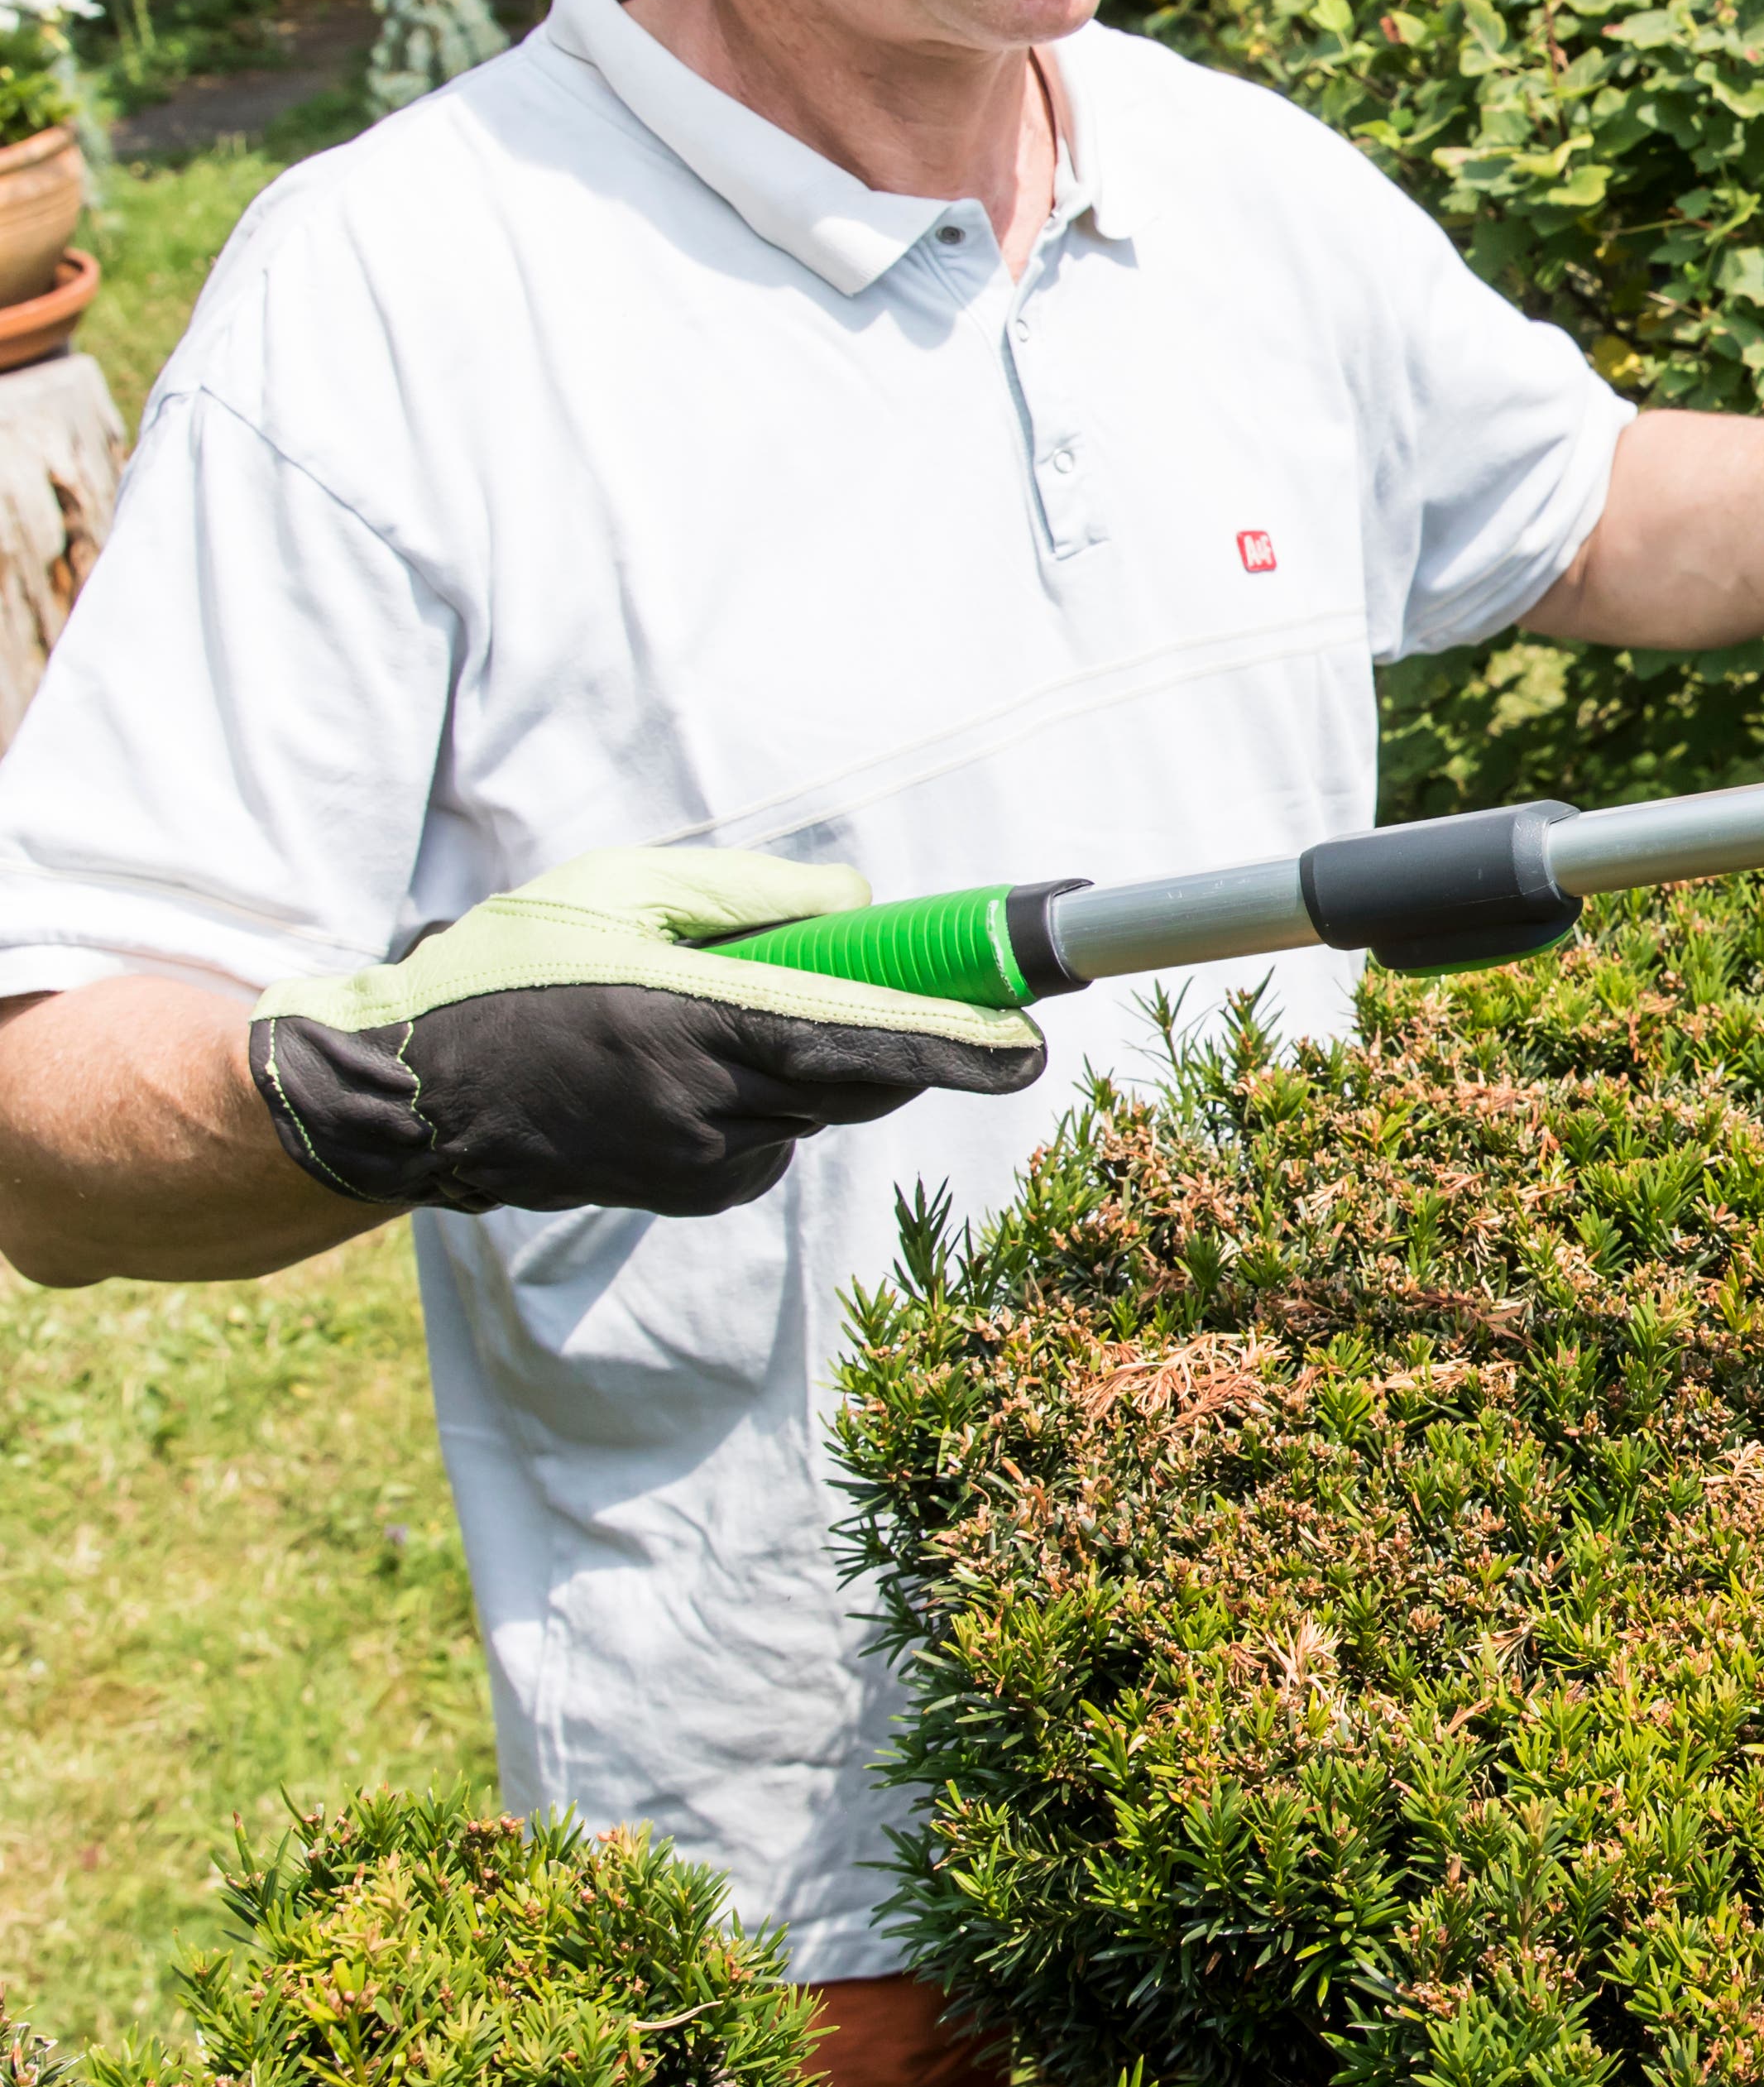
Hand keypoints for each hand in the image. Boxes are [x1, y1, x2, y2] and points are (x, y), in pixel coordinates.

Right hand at [249, 848, 1043, 1219]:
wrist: (410, 1095)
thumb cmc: (508, 970)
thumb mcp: (618, 893)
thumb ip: (751, 897)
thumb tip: (862, 907)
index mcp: (693, 1029)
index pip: (858, 1045)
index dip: (954, 1047)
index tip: (1030, 1043)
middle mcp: (707, 1113)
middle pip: (859, 1083)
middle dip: (906, 1038)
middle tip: (947, 991)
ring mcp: (698, 1166)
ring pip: (817, 1109)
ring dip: (824, 1060)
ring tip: (734, 1006)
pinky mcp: (688, 1194)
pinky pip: (773, 1139)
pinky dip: (773, 1096)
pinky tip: (700, 1062)